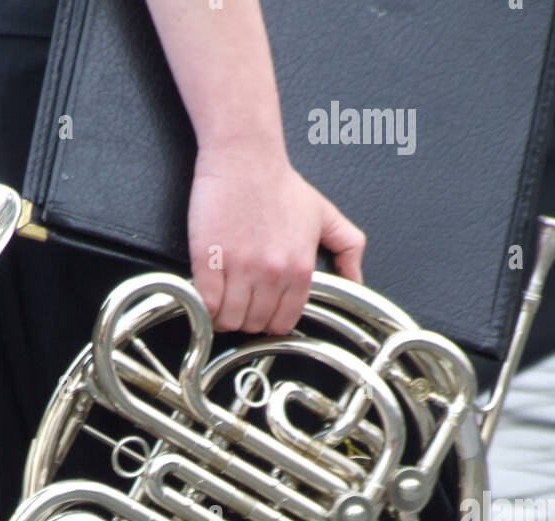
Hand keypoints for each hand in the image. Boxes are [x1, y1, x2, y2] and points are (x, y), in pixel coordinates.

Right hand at [188, 144, 365, 335]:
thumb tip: (357, 281)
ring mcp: (240, 268)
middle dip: (246, 318)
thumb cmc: (279, 182)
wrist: (246, 156)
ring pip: (230, 320)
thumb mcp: (324, 215)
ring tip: (222, 299)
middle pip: (255, 324)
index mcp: (300, 268)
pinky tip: (206, 295)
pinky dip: (204, 307)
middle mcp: (273, 273)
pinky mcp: (209, 261)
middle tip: (240, 302)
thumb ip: (348, 248)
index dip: (270, 320)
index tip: (261, 309)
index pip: (284, 321)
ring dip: (224, 315)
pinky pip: (207, 305)